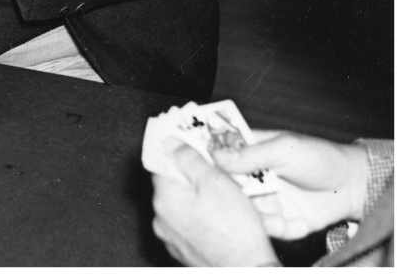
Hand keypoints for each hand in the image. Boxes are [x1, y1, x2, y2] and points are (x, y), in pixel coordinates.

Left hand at [151, 137, 279, 265]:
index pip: (160, 164)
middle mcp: (160, 218)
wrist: (247, 269)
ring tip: (222, 201)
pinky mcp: (182, 250)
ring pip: (180, 207)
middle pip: (171, 186)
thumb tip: (170, 142)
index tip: (192, 150)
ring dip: (196, 200)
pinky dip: (199, 219)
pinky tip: (220, 220)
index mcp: (164, 197)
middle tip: (216, 177)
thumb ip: (189, 159)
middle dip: (191, 179)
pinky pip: (187, 226)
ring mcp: (170, 237)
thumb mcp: (216, 182)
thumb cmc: (236, 229)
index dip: (178, 154)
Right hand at [212, 130, 370, 238]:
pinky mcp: (277, 220)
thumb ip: (252, 153)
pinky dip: (283, 229)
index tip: (207, 173)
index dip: (206, 165)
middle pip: (225, 190)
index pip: (215, 157)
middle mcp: (249, 178)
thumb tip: (216, 155)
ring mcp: (262, 200)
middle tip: (248, 202)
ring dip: (261, 218)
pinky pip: (269, 229)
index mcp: (246, 153)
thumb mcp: (285, 148)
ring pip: (245, 213)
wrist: (352, 185)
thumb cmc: (318, 157)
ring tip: (280, 218)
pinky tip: (299, 222)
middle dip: (234, 199)